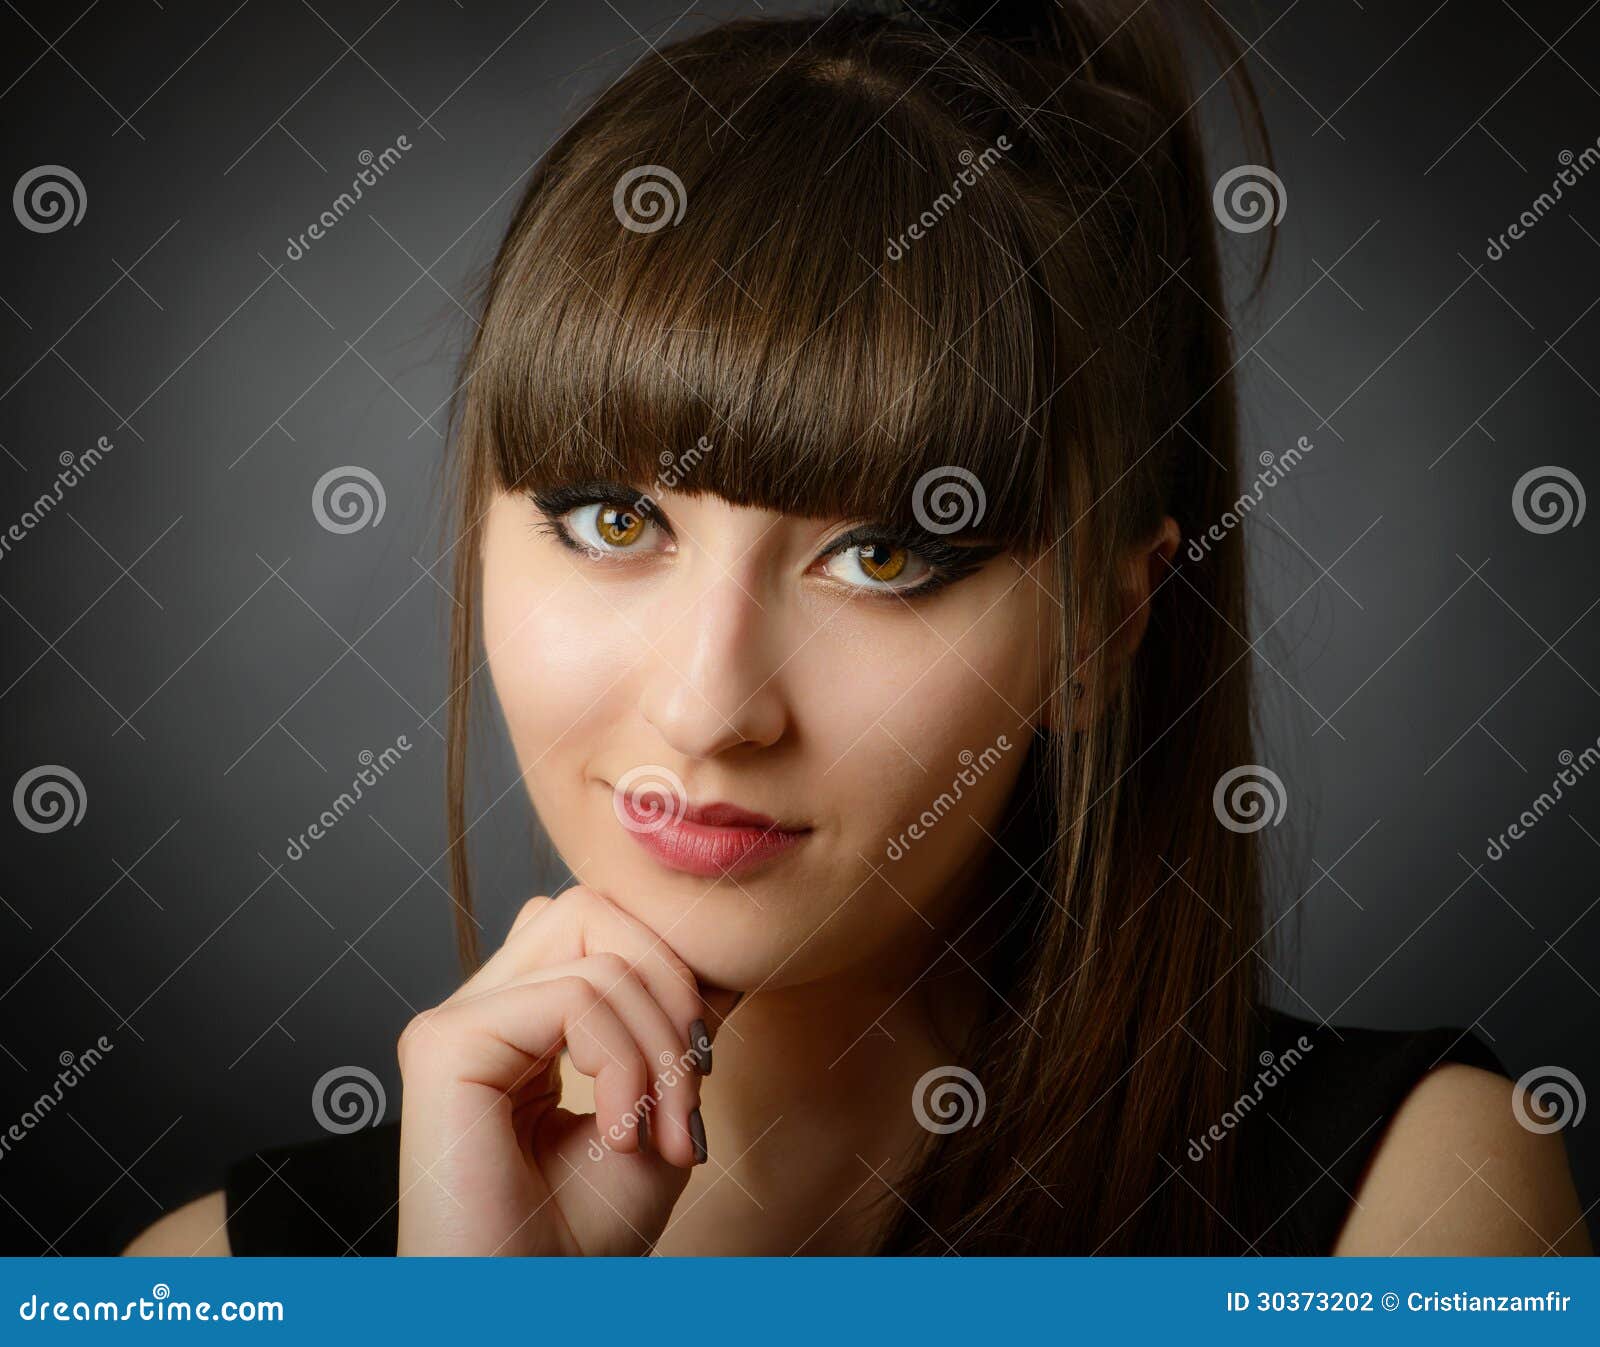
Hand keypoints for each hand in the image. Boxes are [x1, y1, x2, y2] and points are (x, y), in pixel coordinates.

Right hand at [395, 884, 731, 1254]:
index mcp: (519, 1021)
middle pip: (595, 911)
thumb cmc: (586, 1235)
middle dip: (671, 989)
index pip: (600, 926)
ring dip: (660, 1044)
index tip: (701, 1070)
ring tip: (658, 1132)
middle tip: (689, 1093)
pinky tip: (619, 1133)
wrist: (537, 1311)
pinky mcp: (445, 1044)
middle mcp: (481, 1011)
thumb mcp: (658, 1104)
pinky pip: (575, 997)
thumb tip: (705, 948)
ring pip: (596, 948)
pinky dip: (626, 1063)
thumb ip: (667, 1020)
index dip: (670, 974)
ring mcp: (456, 1022)